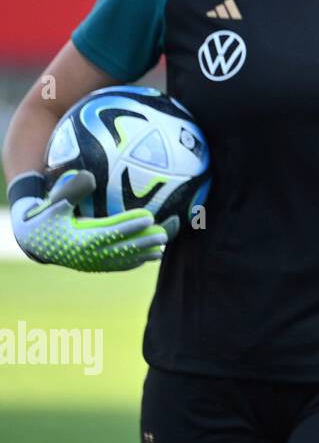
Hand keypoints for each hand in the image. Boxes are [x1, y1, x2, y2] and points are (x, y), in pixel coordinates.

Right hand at [10, 170, 166, 271]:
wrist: (32, 241)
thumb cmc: (44, 219)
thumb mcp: (54, 204)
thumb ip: (72, 192)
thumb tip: (90, 176)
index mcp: (80, 239)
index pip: (111, 231)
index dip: (131, 224)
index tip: (149, 217)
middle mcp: (88, 254)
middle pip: (122, 247)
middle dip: (144, 241)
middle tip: (164, 233)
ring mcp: (92, 262)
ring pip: (122, 259)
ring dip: (143, 254)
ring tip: (162, 248)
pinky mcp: (93, 266)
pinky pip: (117, 266)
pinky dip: (133, 262)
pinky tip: (149, 258)